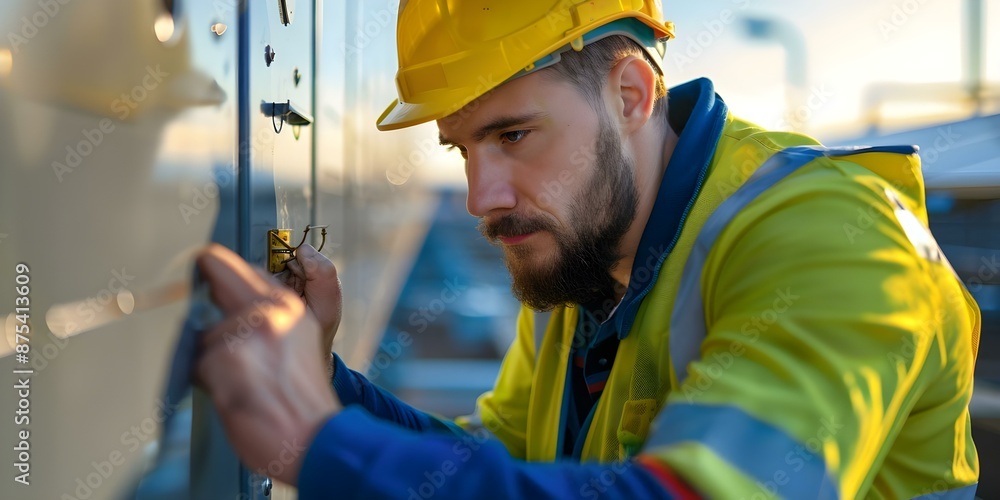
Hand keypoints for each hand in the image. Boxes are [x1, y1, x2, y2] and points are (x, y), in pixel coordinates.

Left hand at [195, 244, 339, 486]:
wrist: (317, 438)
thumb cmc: (302, 400)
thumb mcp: (297, 342)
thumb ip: (263, 316)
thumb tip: (218, 301)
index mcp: (286, 304)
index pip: (228, 264)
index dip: (210, 275)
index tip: (201, 289)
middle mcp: (268, 310)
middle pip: (209, 281)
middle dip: (206, 314)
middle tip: (224, 351)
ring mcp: (248, 332)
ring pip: (201, 334)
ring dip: (210, 361)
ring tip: (240, 386)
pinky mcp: (227, 359)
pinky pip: (197, 365)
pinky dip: (208, 384)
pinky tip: (235, 397)